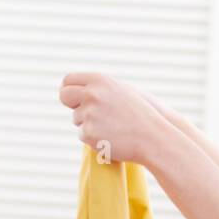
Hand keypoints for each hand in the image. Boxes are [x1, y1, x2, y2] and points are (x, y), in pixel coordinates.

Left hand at [58, 72, 174, 166]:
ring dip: (88, 124)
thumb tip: (78, 89)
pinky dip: (94, 138)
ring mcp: (89, 114)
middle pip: (64, 96)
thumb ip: (100, 88)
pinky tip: (111, 138)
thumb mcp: (122, 92)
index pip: (69, 80)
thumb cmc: (142, 115)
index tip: (72, 97)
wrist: (153, 137)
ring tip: (112, 128)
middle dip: (71, 104)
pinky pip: (83, 135)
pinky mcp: (88, 133)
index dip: (69, 89)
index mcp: (100, 81)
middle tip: (83, 112)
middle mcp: (91, 94)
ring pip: (76, 119)